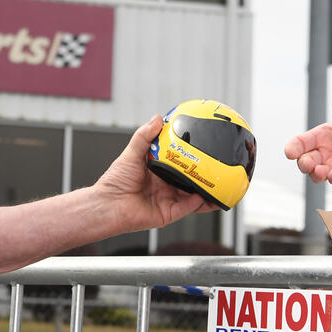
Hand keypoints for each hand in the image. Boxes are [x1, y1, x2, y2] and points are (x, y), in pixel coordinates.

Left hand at [93, 115, 214, 229]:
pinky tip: (210, 194)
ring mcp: (168, 199)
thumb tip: (157, 119)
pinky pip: (190, 207)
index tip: (202, 146)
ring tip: (223, 182)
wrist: (108, 205)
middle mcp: (165, 185)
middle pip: (190, 178)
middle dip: (205, 173)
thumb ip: (144, 136)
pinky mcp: (169, 213)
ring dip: (209, 189)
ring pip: (195, 194)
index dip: (191, 156)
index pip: (179, 162)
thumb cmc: (115, 181)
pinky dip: (201, 202)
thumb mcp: (131, 153)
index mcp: (157, 171)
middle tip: (218, 164)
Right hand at [284, 97, 331, 190]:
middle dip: (303, 162)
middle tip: (308, 162)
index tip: (291, 152)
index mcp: (324, 136)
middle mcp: (325, 152)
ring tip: (322, 170)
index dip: (293, 147)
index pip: (302, 142)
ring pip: (315, 173)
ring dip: (315, 173)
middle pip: (304, 159)